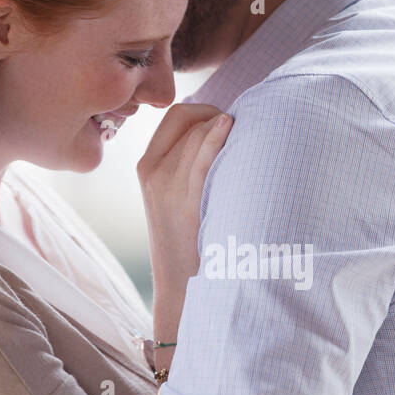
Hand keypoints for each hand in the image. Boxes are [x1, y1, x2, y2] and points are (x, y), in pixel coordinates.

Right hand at [137, 104, 231, 340]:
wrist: (180, 283)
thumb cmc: (189, 240)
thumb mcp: (174, 195)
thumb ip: (187, 162)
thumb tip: (224, 126)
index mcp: (146, 165)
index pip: (176, 115)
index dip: (205, 110)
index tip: (227, 122)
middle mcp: (151, 171)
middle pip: (190, 121)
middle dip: (221, 119)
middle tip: (245, 135)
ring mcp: (165, 185)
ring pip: (198, 134)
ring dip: (227, 130)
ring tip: (249, 142)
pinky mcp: (182, 201)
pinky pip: (201, 157)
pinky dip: (217, 137)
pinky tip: (231, 128)